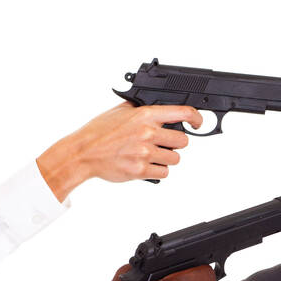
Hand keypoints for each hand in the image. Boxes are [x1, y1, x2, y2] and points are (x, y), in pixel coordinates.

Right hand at [36, 102, 204, 199]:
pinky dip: (158, 171)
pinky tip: (146, 165)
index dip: (196, 118)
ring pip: (175, 158)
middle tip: (163, 143)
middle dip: (175, 143)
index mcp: (144, 115)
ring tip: (151, 155)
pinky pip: (164, 173)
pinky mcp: (141, 170)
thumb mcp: (120, 111)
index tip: (198, 123)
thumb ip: (141, 110)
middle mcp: (147, 133)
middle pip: (183, 141)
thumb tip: (160, 108)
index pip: (182, 112)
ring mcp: (145, 153)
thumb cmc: (99, 131)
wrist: (83, 152)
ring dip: (167, 158)